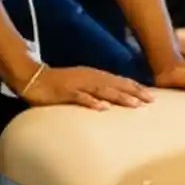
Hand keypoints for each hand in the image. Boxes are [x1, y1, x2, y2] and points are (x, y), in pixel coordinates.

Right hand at [22, 66, 153, 110]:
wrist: (33, 77)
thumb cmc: (59, 83)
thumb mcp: (82, 84)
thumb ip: (97, 89)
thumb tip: (113, 98)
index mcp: (95, 76)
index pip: (120, 81)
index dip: (136, 88)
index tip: (152, 96)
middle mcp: (90, 78)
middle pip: (116, 85)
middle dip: (134, 92)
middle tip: (151, 101)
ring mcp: (78, 84)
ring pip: (103, 90)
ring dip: (120, 97)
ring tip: (135, 104)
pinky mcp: (65, 92)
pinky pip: (81, 97)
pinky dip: (92, 102)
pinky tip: (103, 108)